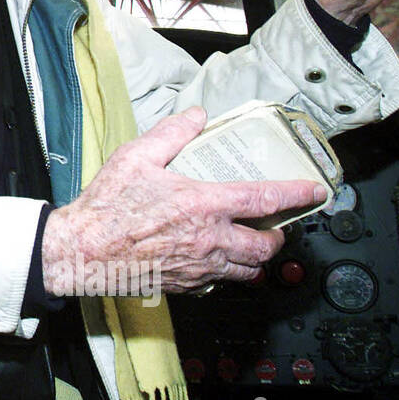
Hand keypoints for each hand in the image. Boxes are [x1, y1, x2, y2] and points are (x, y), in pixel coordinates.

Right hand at [40, 107, 325, 294]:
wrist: (83, 250)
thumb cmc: (107, 206)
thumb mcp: (137, 156)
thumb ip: (172, 133)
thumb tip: (196, 115)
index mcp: (204, 204)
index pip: (265, 199)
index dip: (297, 194)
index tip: (315, 191)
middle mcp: (209, 239)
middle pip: (265, 246)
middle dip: (278, 237)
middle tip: (276, 227)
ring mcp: (199, 267)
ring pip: (247, 271)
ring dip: (256, 259)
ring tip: (251, 246)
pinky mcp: (184, 285)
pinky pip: (218, 284)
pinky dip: (225, 274)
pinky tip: (212, 261)